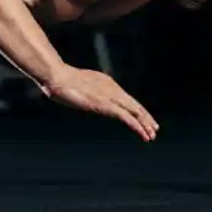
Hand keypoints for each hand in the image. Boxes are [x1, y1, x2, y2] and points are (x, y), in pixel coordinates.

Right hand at [43, 65, 158, 140]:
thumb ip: (84, 91)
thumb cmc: (60, 81)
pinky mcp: (106, 105)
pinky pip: (127, 118)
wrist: (58, 77)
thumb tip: (83, 95)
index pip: (126, 98)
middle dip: (145, 117)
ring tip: (152, 135)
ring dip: (144, 124)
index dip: (136, 109)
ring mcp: (110, 96)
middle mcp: (112, 88)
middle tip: (154, 128)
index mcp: (106, 82)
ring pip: (134, 111)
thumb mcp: (76, 86)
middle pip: (134, 104)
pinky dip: (137, 126)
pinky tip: (143, 134)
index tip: (143, 118)